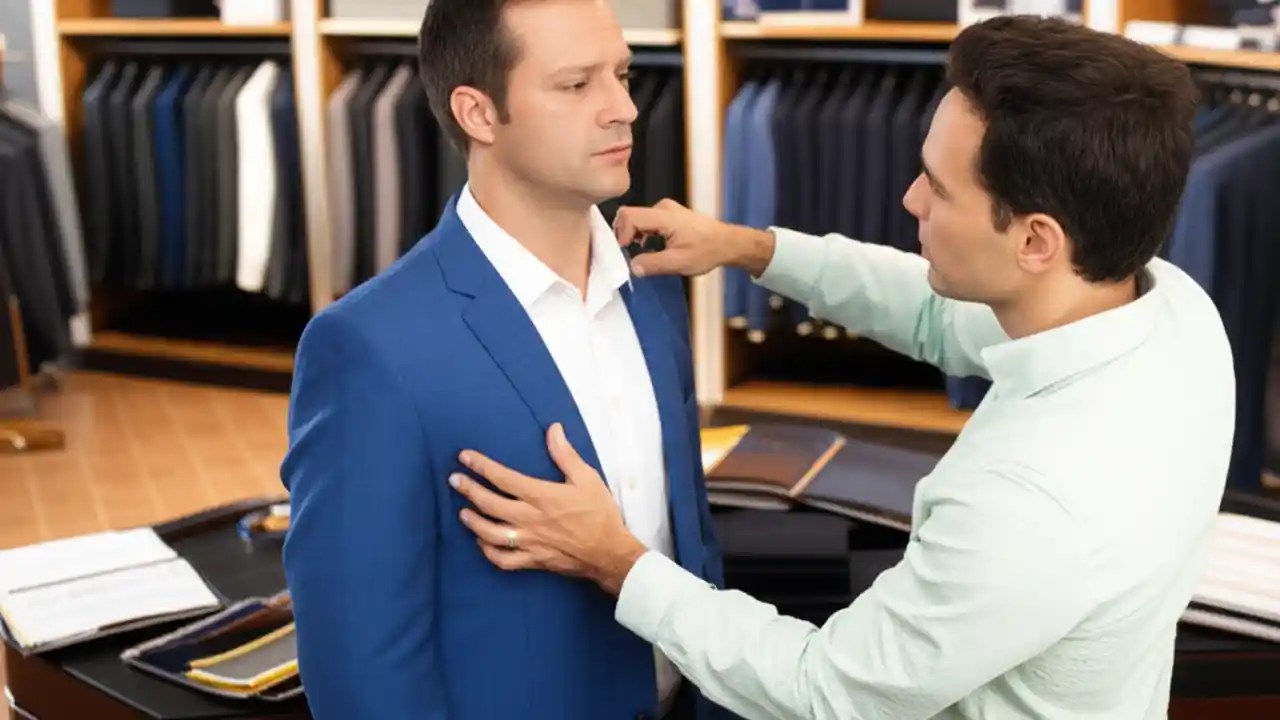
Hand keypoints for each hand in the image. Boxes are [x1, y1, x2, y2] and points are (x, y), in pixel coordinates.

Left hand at [449, 423, 648, 595]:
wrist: (610, 553)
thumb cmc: (600, 514)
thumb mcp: (587, 478)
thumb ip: (566, 454)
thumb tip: (553, 429)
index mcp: (542, 496)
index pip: (503, 478)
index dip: (481, 466)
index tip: (465, 457)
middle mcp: (530, 519)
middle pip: (489, 504)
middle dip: (468, 490)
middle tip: (454, 480)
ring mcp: (529, 542)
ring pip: (490, 533)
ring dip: (473, 522)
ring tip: (463, 512)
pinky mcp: (533, 560)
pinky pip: (502, 560)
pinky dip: (488, 551)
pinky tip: (482, 542)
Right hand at [613, 198, 776, 277]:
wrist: (728, 243)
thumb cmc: (706, 251)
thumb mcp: (679, 263)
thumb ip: (653, 264)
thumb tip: (632, 267)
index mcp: (665, 216)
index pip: (629, 216)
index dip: (621, 234)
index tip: (624, 251)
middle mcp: (663, 207)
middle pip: (630, 215)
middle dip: (625, 235)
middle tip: (628, 254)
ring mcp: (666, 209)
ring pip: (638, 218)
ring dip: (634, 235)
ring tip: (641, 253)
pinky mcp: (669, 214)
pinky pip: (647, 220)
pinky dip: (643, 233)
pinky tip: (650, 247)